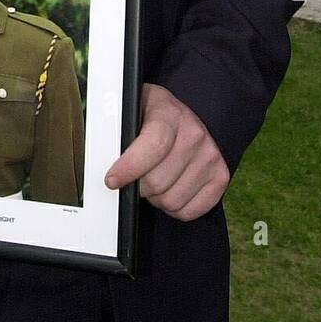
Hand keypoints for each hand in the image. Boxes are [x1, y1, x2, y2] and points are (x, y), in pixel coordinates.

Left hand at [104, 83, 229, 220]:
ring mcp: (210, 156)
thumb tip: (100, 156)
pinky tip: (169, 189)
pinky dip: (173, 208)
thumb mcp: (132, 110)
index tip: (111, 180)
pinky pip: (189, 212)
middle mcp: (194, 134)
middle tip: (134, 177)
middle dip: (138, 186)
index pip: (153, 146)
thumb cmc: (151, 115)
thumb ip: (117, 130)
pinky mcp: (220, 177)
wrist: (186, 115)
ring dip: (155, 198)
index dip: (130, 168)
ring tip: (153, 180)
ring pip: (170, 201)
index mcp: (168, 113)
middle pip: (157, 182)